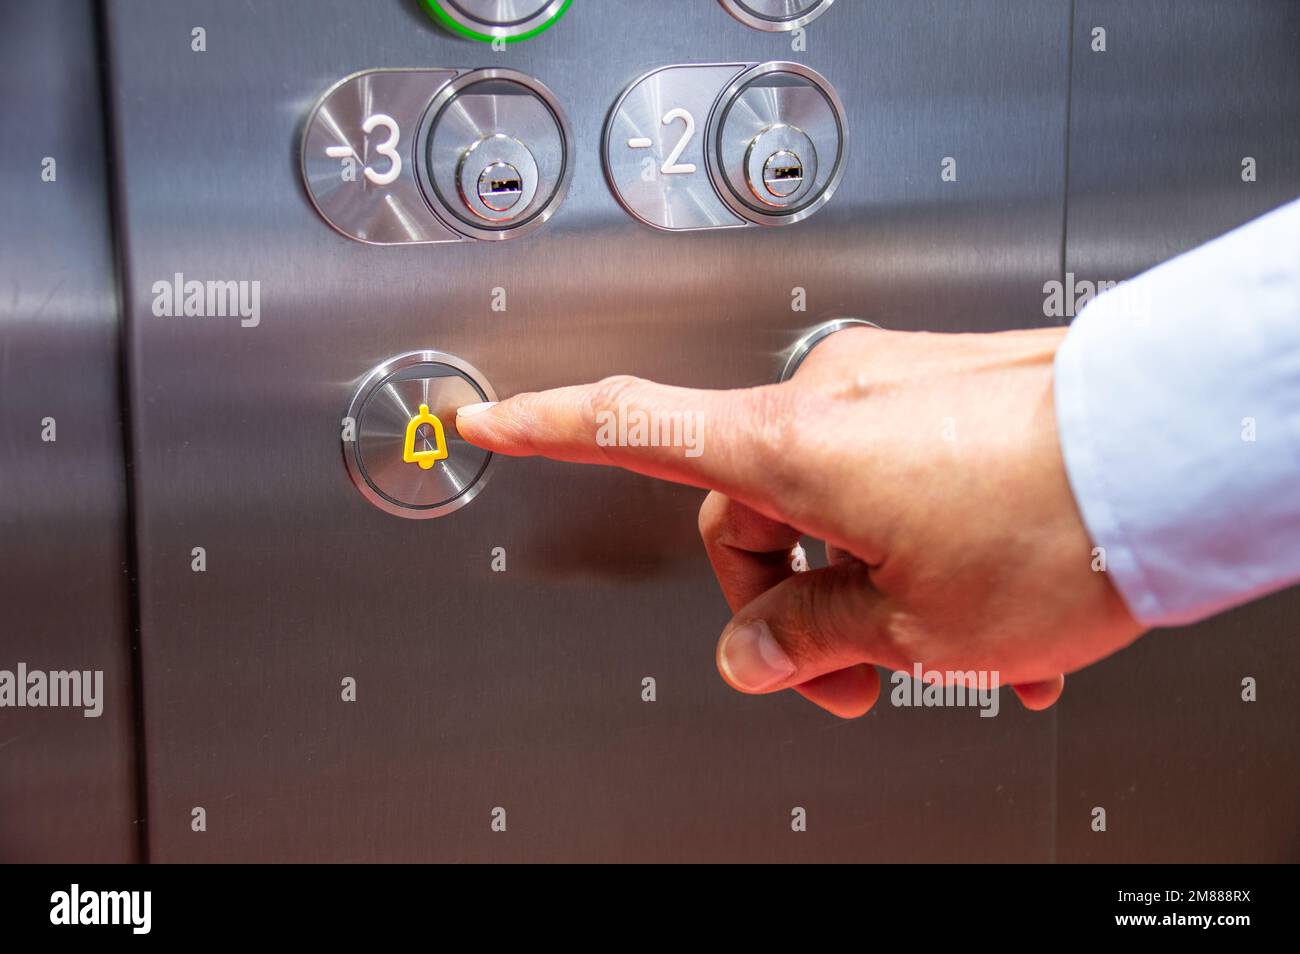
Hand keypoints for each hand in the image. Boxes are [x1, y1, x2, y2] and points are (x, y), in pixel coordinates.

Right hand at [455, 326, 1144, 717]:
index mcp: (791, 446)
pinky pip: (891, 478)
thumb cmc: (1060, 523)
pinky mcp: (942, 392)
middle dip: (791, 608)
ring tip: (954, 659)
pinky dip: (915, 550)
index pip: (632, 425)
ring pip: (831, 505)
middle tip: (852, 682)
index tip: (488, 420)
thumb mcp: (914, 626)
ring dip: (870, 589)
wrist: (1178, 451)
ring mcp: (891, 389)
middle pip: (750, 514)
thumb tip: (754, 652)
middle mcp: (830, 400)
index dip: (548, 428)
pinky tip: (982, 616)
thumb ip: (808, 639)